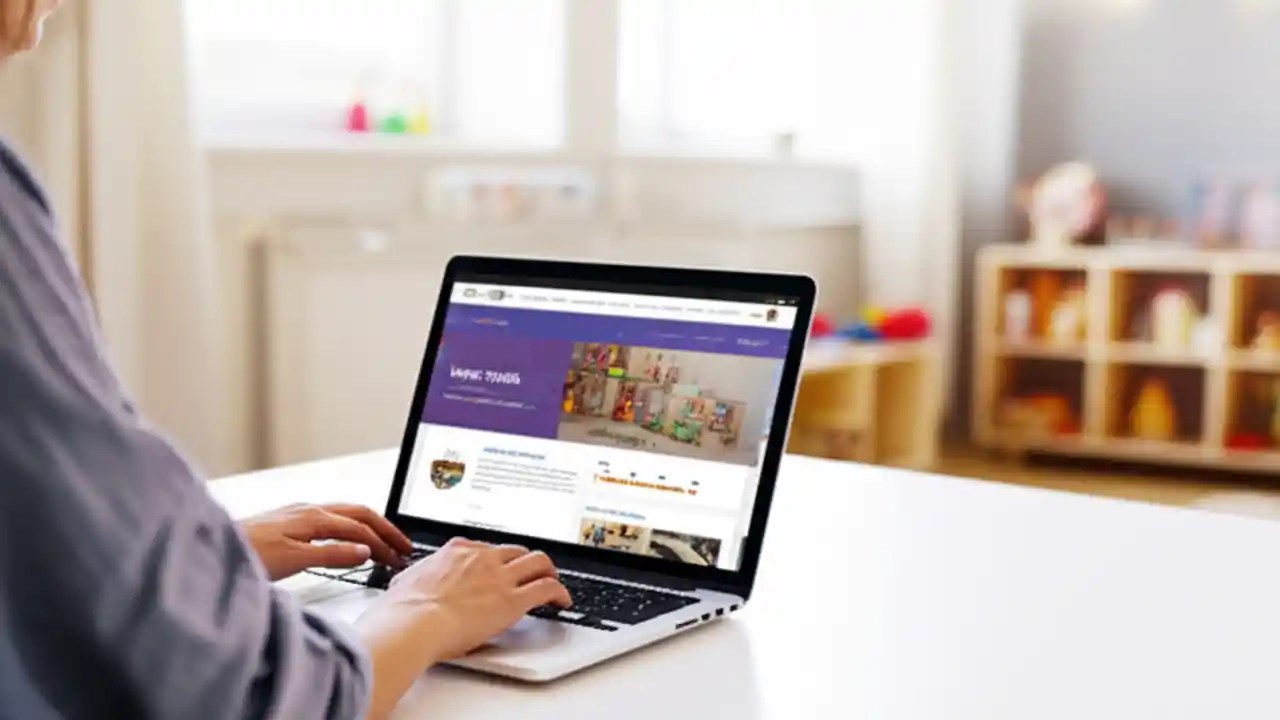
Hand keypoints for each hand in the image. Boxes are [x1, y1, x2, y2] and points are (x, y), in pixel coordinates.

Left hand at [239, 503, 412, 580]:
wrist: (210, 550)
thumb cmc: (245, 554)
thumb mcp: (294, 559)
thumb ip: (331, 554)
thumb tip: (364, 550)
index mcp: (313, 517)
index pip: (360, 527)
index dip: (383, 543)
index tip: (399, 557)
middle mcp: (308, 510)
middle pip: (357, 514)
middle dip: (383, 528)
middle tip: (402, 545)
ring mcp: (297, 515)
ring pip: (344, 514)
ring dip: (367, 527)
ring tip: (382, 541)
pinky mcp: (287, 524)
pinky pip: (330, 520)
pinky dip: (349, 529)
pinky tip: (345, 539)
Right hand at [380, 538, 571, 659]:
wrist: (413, 623)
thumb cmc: (404, 609)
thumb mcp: (406, 580)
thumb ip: (418, 577)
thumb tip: (411, 581)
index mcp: (457, 551)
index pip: (486, 548)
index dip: (497, 559)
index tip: (499, 566)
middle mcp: (482, 559)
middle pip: (516, 550)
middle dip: (526, 560)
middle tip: (532, 572)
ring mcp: (500, 577)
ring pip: (538, 562)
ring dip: (548, 571)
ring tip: (552, 581)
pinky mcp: (513, 601)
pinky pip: (547, 588)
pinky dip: (560, 593)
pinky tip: (562, 601)